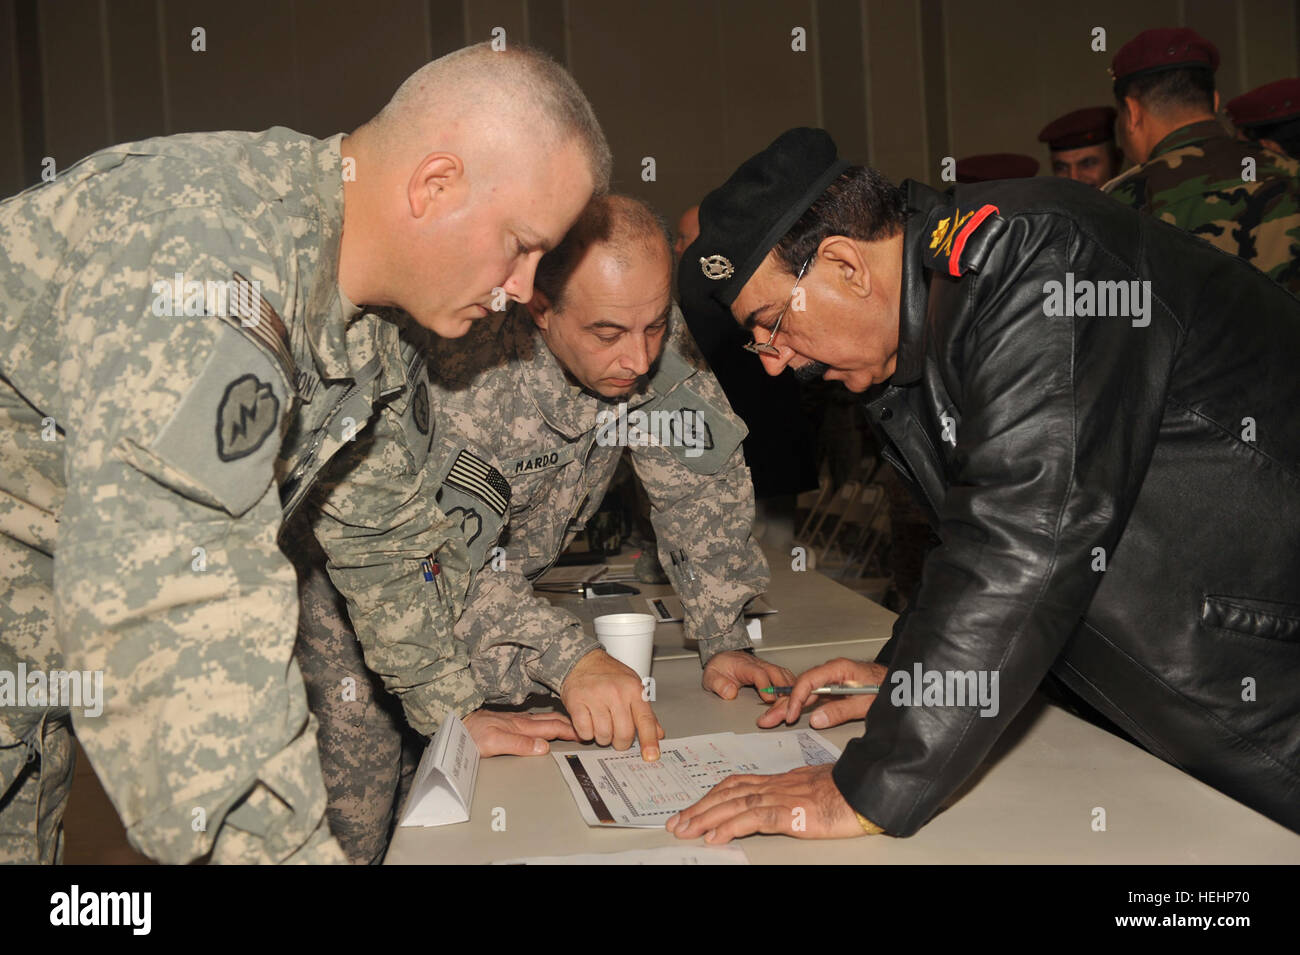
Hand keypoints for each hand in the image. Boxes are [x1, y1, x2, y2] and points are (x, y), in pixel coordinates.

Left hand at [462, 709, 579, 756]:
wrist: (455, 726)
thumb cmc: (471, 735)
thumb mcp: (493, 743)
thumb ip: (519, 744)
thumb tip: (543, 748)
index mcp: (521, 726)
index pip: (552, 727)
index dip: (570, 730)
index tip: (585, 733)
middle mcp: (521, 721)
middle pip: (552, 720)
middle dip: (571, 723)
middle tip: (587, 728)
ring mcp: (516, 721)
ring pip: (545, 719)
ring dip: (561, 721)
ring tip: (573, 725)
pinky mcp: (509, 722)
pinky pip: (536, 721)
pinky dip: (548, 722)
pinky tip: (547, 725)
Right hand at [561, 650, 664, 759]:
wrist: (582, 660)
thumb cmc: (609, 675)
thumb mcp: (632, 687)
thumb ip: (645, 712)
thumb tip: (658, 733)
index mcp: (633, 690)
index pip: (646, 720)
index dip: (649, 741)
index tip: (651, 756)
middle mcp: (616, 693)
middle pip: (623, 734)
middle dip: (620, 742)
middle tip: (617, 737)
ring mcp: (595, 697)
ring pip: (603, 735)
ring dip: (602, 737)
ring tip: (601, 725)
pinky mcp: (576, 701)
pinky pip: (584, 731)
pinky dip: (586, 733)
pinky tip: (588, 722)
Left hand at [665, 764, 866, 841]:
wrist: (866, 790)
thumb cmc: (846, 790)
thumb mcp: (812, 789)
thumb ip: (791, 795)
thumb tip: (777, 806)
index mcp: (778, 780)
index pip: (736, 784)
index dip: (711, 795)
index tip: (693, 808)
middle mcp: (774, 785)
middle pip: (727, 792)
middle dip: (699, 807)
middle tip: (677, 822)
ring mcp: (781, 797)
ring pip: (733, 803)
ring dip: (705, 817)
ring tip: (686, 830)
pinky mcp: (790, 812)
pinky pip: (753, 818)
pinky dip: (730, 826)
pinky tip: (716, 836)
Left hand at [702, 650, 794, 702]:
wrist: (723, 658)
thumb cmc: (719, 668)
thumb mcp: (710, 677)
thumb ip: (718, 684)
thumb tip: (730, 693)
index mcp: (744, 664)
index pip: (758, 673)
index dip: (766, 686)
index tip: (769, 699)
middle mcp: (759, 664)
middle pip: (777, 674)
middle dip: (783, 690)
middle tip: (785, 707)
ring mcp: (767, 667)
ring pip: (784, 675)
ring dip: (790, 690)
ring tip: (793, 705)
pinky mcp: (772, 672)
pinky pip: (786, 677)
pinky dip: (793, 688)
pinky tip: (795, 699)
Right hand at [756, 658, 887, 729]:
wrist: (901, 684)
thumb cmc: (886, 688)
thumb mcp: (866, 702)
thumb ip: (841, 710)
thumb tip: (816, 720)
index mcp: (838, 669)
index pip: (808, 681)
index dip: (796, 699)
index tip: (789, 715)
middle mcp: (832, 673)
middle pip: (801, 688)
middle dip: (782, 704)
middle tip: (767, 718)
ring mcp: (831, 681)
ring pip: (804, 694)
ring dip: (787, 706)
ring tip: (770, 718)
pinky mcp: (834, 690)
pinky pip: (812, 697)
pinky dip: (799, 707)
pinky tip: (788, 713)